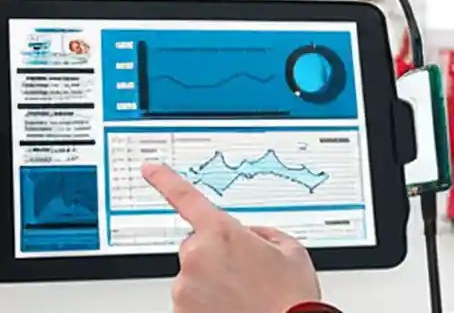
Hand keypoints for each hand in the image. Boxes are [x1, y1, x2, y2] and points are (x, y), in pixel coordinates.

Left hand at [142, 163, 323, 312]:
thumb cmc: (290, 296)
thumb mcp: (291, 250)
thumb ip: (264, 234)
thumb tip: (250, 236)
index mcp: (222, 232)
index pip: (186, 198)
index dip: (164, 180)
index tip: (150, 167)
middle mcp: (197, 257)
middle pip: (196, 245)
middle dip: (215, 252)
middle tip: (245, 271)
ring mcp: (185, 288)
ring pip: (194, 275)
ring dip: (212, 281)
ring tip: (244, 295)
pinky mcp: (181, 312)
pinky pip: (190, 301)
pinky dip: (207, 303)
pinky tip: (233, 307)